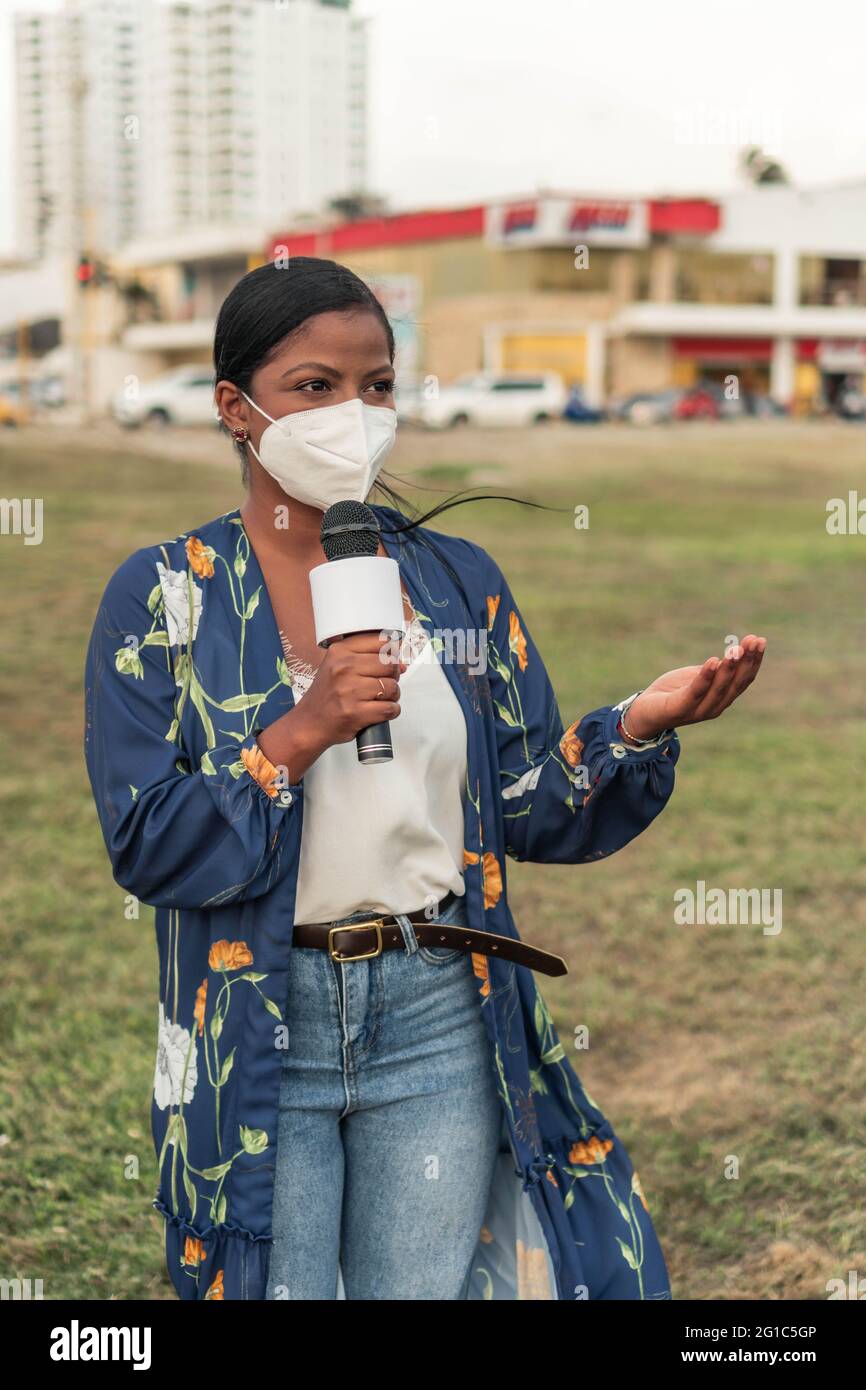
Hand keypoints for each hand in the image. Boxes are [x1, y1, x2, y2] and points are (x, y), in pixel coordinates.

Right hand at [291, 630, 406, 752]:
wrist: (309, 722)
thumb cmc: (327, 695)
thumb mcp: (338, 666)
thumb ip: (367, 659)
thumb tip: (401, 663)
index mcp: (340, 651)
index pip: (381, 641)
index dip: (391, 652)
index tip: (389, 660)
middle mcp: (344, 668)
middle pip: (390, 664)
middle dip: (393, 675)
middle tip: (383, 683)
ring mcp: (349, 691)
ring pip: (392, 687)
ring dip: (393, 695)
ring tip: (380, 698)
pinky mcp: (356, 713)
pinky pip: (390, 708)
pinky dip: (391, 711)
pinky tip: (380, 710)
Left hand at [622, 635, 766, 741]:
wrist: (644, 712)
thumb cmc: (674, 691)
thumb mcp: (698, 677)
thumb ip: (715, 670)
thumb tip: (735, 652)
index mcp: (722, 698)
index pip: (744, 679)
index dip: (754, 661)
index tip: (760, 640)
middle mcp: (715, 706)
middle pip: (737, 684)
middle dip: (747, 661)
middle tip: (754, 641)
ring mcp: (698, 710)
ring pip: (719, 689)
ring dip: (729, 668)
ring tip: (736, 649)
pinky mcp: (680, 709)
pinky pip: (695, 692)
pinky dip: (705, 677)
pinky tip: (712, 661)